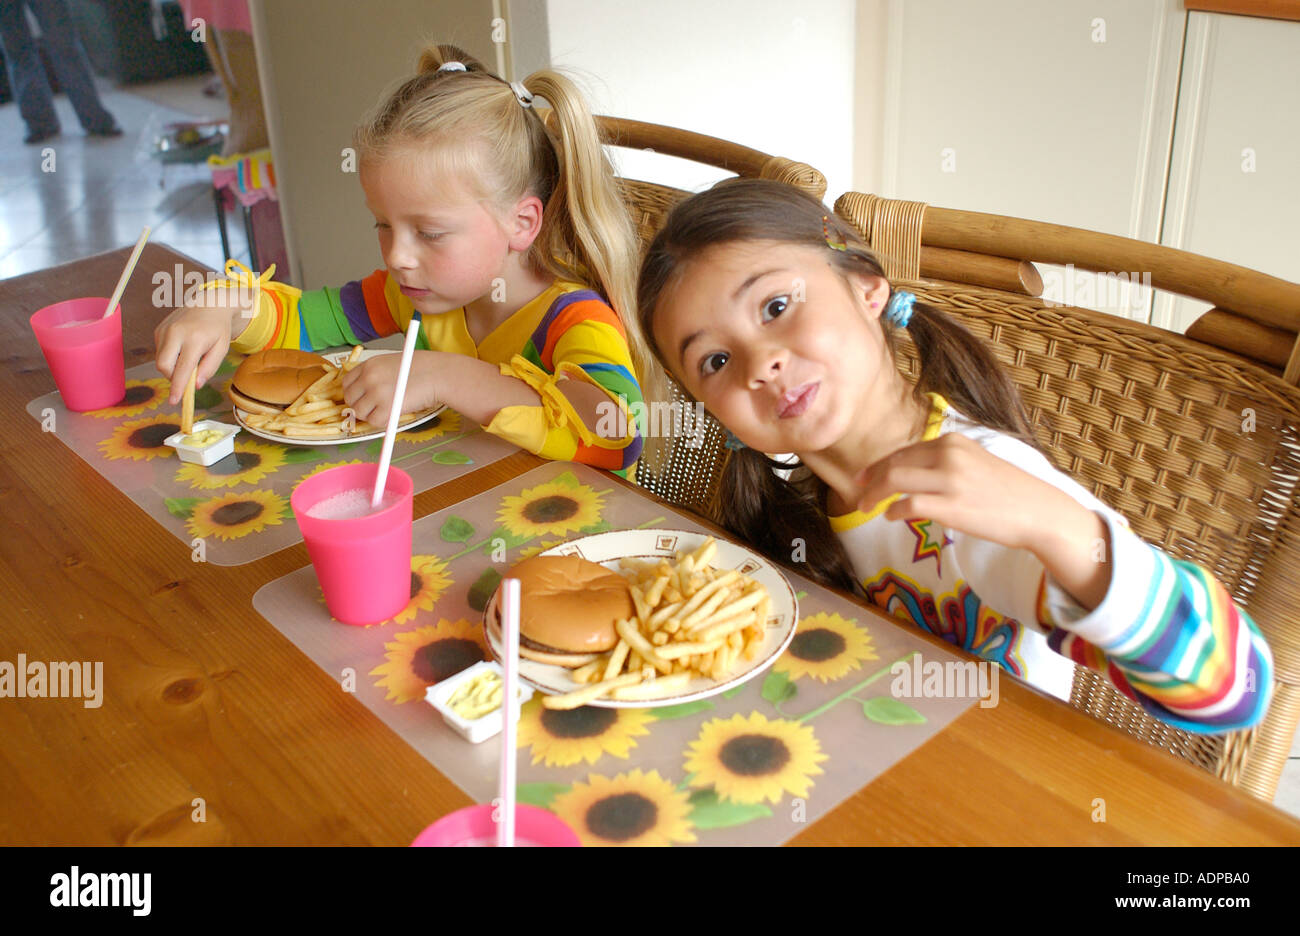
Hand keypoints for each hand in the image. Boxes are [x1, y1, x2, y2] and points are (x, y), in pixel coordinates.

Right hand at [154, 303, 236, 403]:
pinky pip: (160, 352)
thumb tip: (195, 386)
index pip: (182, 369)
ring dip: (172, 367)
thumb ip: (209, 368)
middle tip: (186, 377)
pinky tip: (182, 348)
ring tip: (189, 357)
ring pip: (160, 360)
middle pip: (164, 366)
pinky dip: (169, 356)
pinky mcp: (158, 330)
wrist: (209, 303)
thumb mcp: (221, 349)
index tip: (174, 401)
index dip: (177, 387)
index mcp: (194, 339)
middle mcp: (175, 333)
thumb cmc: (218, 329)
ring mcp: (164, 330)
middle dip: (172, 377)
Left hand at [341, 350, 440, 427]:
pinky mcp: (387, 408)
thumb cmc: (422, 368)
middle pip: (350, 398)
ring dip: (371, 415)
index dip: (354, 392)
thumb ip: (376, 374)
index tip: (362, 397)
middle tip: (374, 407)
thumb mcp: (392, 363)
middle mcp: (369, 378)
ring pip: (360, 412)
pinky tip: (393, 414)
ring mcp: (377, 393)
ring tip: (387, 409)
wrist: (438, 374)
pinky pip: (374, 422)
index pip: (347, 382)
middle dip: (360, 405)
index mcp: (370, 364)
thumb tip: (365, 392)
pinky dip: (382, 422)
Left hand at [855, 434, 1098, 554]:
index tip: (865, 476)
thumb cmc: (1007, 491)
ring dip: (875, 495)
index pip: (904, 451)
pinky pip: (909, 505)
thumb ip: (945, 461)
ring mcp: (949, 480)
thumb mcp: (975, 462)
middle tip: (859, 492)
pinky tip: (892, 518)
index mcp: (952, 442)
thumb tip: (913, 471)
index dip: (879, 464)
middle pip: (894, 463)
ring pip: (895, 481)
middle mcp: (949, 455)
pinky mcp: (951, 506)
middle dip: (871, 479)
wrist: (1038, 511)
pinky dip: (894, 511)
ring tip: (866, 507)